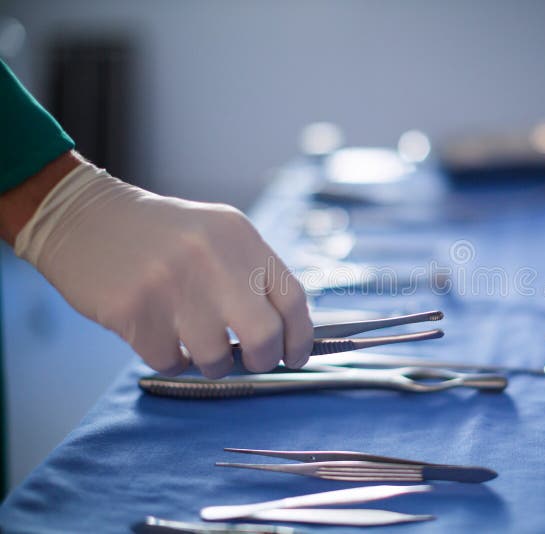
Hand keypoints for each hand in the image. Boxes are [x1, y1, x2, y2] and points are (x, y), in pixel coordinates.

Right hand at [14, 155, 312, 376]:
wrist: (84, 218)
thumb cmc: (161, 236)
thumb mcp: (217, 235)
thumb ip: (252, 275)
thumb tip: (285, 335)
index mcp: (241, 237)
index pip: (293, 298)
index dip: (301, 336)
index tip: (296, 355)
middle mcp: (213, 259)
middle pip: (264, 336)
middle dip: (262, 360)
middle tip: (252, 360)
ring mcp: (174, 285)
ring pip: (215, 359)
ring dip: (209, 361)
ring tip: (193, 338)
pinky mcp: (135, 311)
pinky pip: (171, 362)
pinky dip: (170, 357)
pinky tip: (160, 332)